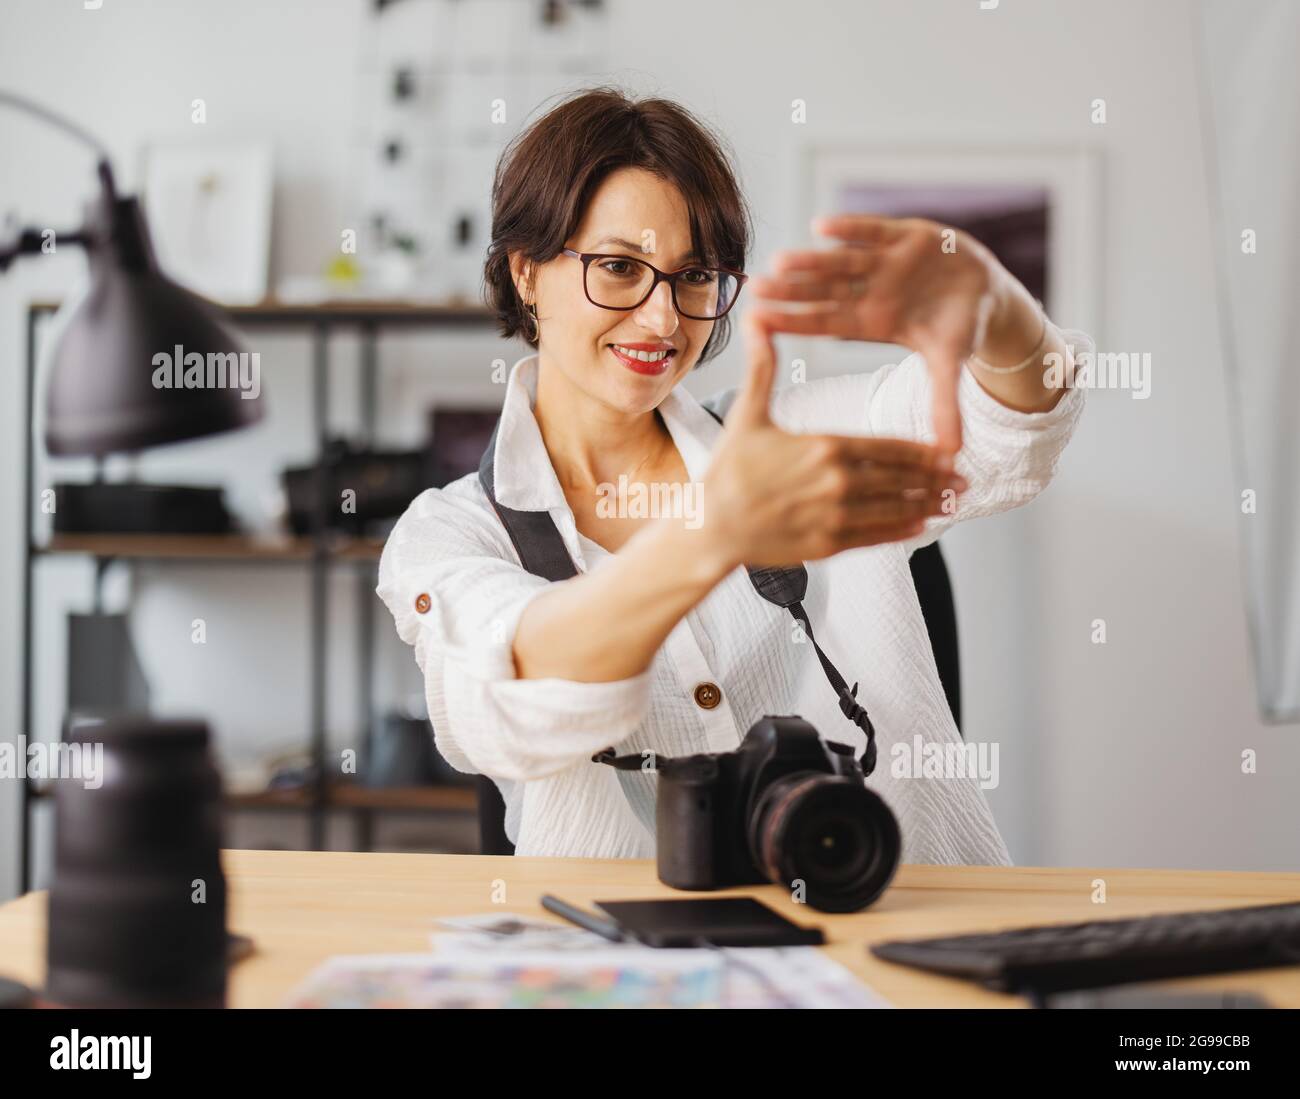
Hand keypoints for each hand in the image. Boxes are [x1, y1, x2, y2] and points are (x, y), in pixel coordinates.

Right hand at [700, 313, 965, 569]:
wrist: (711, 524)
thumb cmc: (729, 469)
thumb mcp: (747, 413)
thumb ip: (762, 368)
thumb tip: (756, 321)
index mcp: (825, 446)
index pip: (890, 448)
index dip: (924, 452)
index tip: (949, 454)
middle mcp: (837, 482)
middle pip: (900, 479)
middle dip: (936, 480)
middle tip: (964, 480)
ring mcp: (834, 516)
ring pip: (894, 510)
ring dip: (927, 506)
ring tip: (952, 504)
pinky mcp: (826, 545)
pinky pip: (875, 537)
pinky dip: (901, 531)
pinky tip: (920, 526)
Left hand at [750, 214, 1014, 454]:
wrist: (984, 292)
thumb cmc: (957, 330)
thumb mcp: (949, 366)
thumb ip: (945, 404)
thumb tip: (951, 453)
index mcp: (871, 322)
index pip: (825, 325)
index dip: (793, 323)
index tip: (758, 323)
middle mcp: (870, 292)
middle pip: (823, 292)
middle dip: (791, 290)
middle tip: (755, 289)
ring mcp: (885, 263)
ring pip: (841, 261)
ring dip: (812, 261)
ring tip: (781, 261)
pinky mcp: (905, 236)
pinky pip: (873, 231)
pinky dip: (851, 228)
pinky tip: (821, 226)